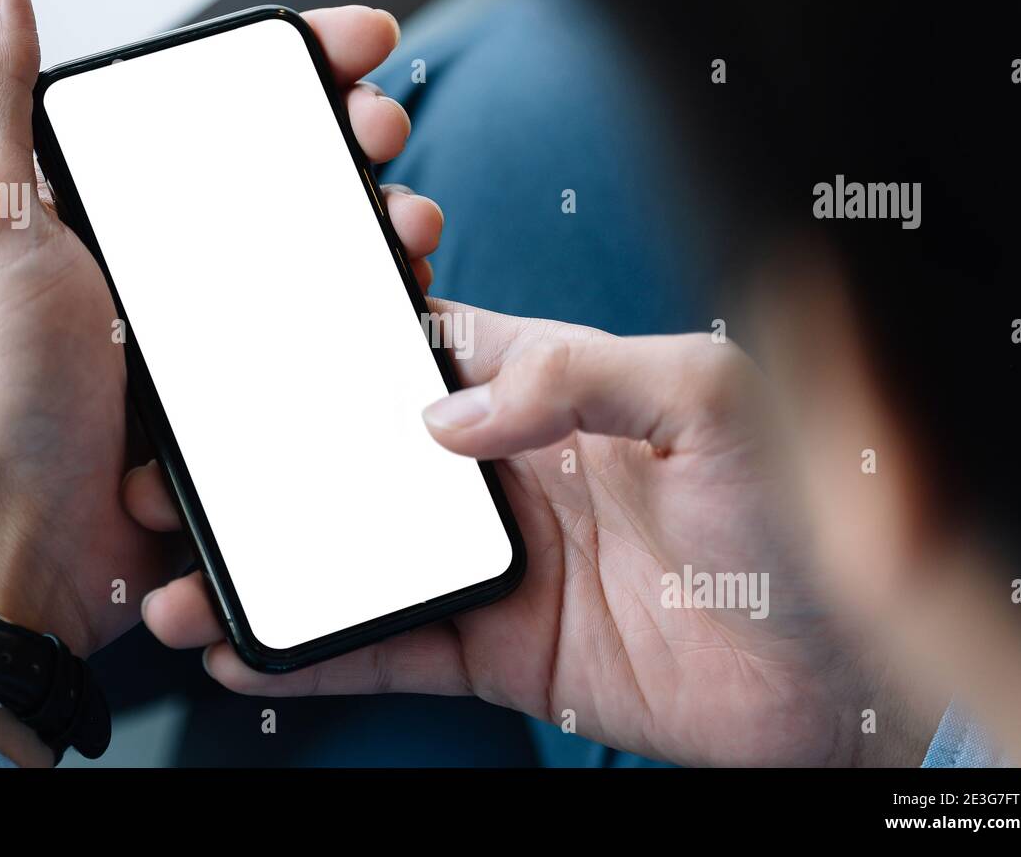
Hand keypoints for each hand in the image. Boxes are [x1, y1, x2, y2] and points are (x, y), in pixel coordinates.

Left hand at [0, 0, 440, 760]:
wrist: (29, 548)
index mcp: (118, 217)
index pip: (220, 114)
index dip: (292, 69)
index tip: (354, 44)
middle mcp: (174, 271)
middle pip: (289, 180)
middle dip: (355, 142)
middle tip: (386, 134)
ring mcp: (218, 339)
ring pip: (324, 262)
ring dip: (381, 231)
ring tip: (408, 230)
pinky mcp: (251, 403)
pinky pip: (330, 346)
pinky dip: (372, 319)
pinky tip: (397, 306)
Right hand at [131, 301, 930, 765]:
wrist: (845, 675)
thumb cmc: (806, 514)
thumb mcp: (711, 398)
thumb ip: (578, 374)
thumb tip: (444, 413)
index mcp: (555, 392)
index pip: (424, 349)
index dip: (335, 345)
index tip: (240, 351)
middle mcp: (513, 474)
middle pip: (362, 458)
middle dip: (268, 465)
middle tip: (174, 473)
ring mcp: (503, 566)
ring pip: (359, 556)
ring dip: (274, 567)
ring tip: (182, 577)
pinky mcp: (506, 650)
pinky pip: (396, 647)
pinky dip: (324, 651)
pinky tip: (252, 650)